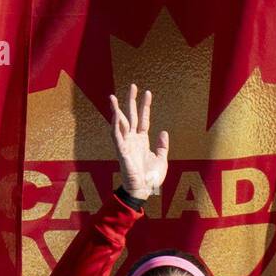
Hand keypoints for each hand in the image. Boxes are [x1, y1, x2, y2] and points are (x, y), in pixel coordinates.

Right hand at [108, 83, 168, 199]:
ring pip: (120, 123)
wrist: (143, 190)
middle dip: (131, 101)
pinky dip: (115, 126)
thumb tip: (163, 131)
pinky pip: (116, 137)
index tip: (147, 92)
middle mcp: (132, 140)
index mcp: (142, 140)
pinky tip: (114, 115)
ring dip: (116, 110)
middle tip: (133, 85)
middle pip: (131, 116)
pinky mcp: (121, 151)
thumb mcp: (161, 159)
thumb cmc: (151, 178)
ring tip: (112, 97)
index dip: (145, 106)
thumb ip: (162, 146)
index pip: (143, 119)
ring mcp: (126, 144)